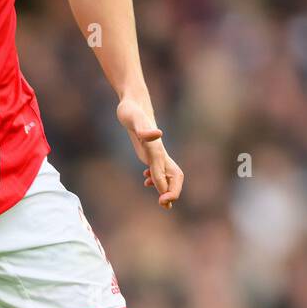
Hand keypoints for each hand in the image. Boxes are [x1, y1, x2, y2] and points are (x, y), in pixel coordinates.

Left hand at [116, 94, 183, 209]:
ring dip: (166, 188)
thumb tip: (157, 134)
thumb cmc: (131, 111)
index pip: (166, 173)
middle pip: (175, 176)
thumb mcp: (133, 119)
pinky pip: (158, 169)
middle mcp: (159, 152)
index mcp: (156, 148)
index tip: (161, 200)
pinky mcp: (149, 151)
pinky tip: (146, 180)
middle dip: (173, 191)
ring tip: (162, 202)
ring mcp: (155, 152)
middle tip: (164, 205)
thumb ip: (143, 128)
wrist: (133, 102)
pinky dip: (157, 179)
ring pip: (168, 174)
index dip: (164, 187)